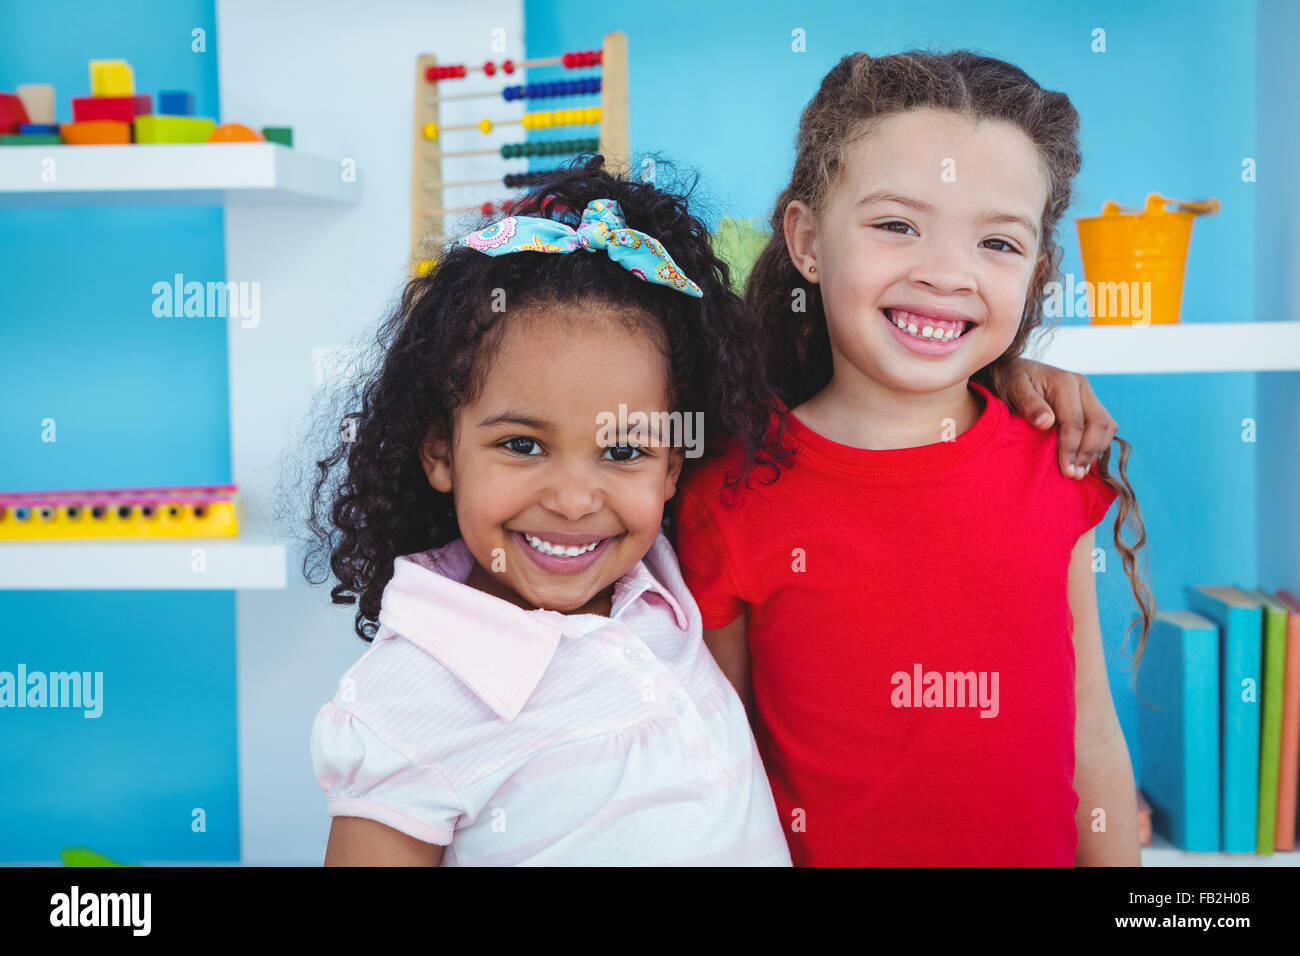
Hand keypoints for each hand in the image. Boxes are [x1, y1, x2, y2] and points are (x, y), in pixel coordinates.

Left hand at [1005, 359, 1117, 478]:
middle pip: (1099, 424)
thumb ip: (1029, 405)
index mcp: (1065, 382)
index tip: (1066, 472)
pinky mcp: (1088, 404)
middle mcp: (1082, 386)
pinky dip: (1097, 445)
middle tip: (1075, 476)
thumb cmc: (1009, 382)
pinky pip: (1103, 427)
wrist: (1011, 371)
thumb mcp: (1013, 389)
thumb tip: (1046, 423)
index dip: (1072, 449)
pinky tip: (1082, 460)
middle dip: (1088, 453)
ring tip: (1079, 472)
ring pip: (1106, 426)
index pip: (1075, 422)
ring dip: (1095, 451)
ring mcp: (1087, 395)